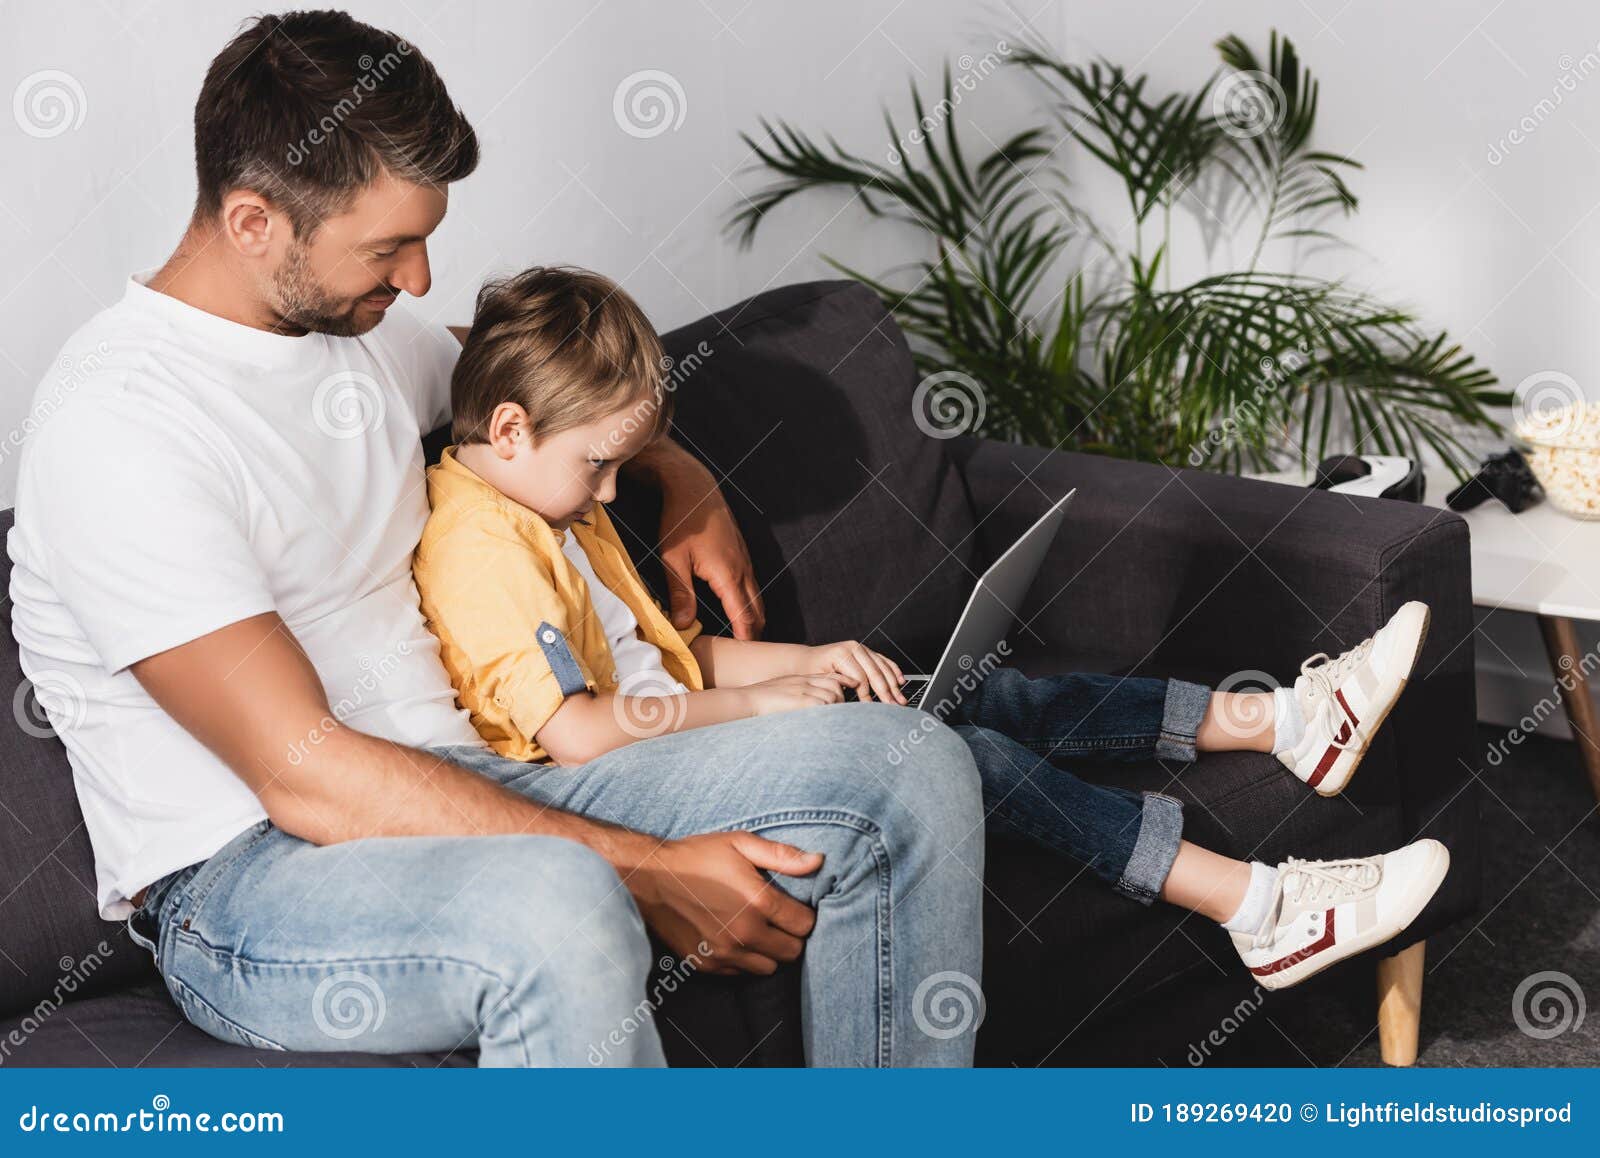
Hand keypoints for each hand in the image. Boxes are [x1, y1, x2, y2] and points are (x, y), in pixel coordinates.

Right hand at [627, 832, 822, 974]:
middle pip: (792, 951)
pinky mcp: (707, 964)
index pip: (805, 926)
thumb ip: (782, 855)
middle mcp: (745, 933)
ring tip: (756, 929)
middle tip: (777, 919)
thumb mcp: (740, 844)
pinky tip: (733, 937)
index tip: (793, 907)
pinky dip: (744, 960)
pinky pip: (741, 973)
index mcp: (758, 902)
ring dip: (769, 952)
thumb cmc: (697, 856)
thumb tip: (818, 861)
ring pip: (769, 967)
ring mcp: (725, 953)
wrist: (649, 879)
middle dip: (790, 936)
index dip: (803, 915)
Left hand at [651, 443, 765, 639]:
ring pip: (757, 597)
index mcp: (728, 575)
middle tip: (746, 656)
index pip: (744, 617)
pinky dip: (750, 602)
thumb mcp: (673, 560)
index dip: (745, 639)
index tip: (745, 659)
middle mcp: (743, 569)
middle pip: (757, 610)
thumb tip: (684, 625)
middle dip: (753, 633)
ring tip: (744, 637)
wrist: (693, 486)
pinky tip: (739, 607)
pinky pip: (752, 584)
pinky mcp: (741, 552)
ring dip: (753, 618)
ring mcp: (745, 560)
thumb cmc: (681, 521)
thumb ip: (680, 595)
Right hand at [743, 673, 846, 716]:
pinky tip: (827, 723)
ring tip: (835, 722)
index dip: (843, 680)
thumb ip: (796, 697)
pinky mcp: (803, 700)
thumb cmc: (758, 702)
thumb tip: (801, 709)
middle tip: (842, 713)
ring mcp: (804, 689)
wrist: (745, 701)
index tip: (852, 685)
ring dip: (836, 708)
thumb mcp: (780, 693)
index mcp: (799, 678)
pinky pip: (824, 705)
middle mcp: (804, 681)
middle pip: (834, 685)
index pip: (828, 675)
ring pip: (832, 696)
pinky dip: (829, 713)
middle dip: (841, 699)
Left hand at [807, 640, 905, 704]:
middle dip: (886, 692)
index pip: (861, 678)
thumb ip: (838, 690)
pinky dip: (893, 671)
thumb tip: (853, 707)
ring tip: (900, 699)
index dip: (867, 696)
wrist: (805, 659)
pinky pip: (884, 661)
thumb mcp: (820, 681)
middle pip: (875, 672)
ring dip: (894, 684)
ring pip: (883, 667)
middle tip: (895, 706)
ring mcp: (861, 648)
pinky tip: (901, 681)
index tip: (872, 710)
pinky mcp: (866, 651)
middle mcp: (854, 648)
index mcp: (842, 654)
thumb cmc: (810, 671)